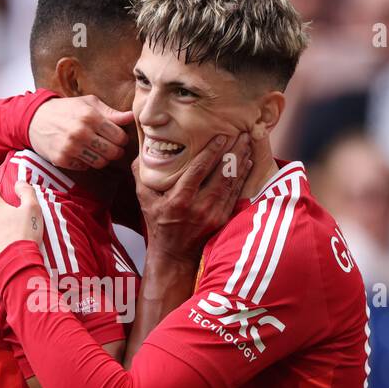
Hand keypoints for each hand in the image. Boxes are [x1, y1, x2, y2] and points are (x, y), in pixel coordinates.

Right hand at [29, 95, 132, 169]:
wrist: (35, 118)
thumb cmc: (66, 109)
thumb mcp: (88, 104)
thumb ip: (111, 112)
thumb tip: (132, 117)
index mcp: (90, 116)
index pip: (120, 137)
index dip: (122, 139)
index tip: (118, 138)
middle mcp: (81, 133)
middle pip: (113, 152)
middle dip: (116, 151)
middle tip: (112, 147)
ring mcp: (70, 148)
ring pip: (101, 163)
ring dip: (103, 158)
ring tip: (99, 151)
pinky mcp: (62, 159)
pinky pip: (85, 167)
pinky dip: (87, 162)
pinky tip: (82, 153)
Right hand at [137, 132, 251, 264]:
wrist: (173, 254)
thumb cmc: (157, 223)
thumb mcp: (144, 199)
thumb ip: (142, 174)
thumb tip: (143, 148)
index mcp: (179, 200)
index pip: (199, 170)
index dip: (212, 152)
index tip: (222, 136)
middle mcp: (198, 207)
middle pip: (221, 174)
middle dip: (233, 152)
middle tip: (243, 133)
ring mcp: (213, 214)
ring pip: (231, 182)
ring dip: (240, 161)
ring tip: (247, 143)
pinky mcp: (222, 219)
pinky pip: (235, 193)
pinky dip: (242, 177)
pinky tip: (246, 162)